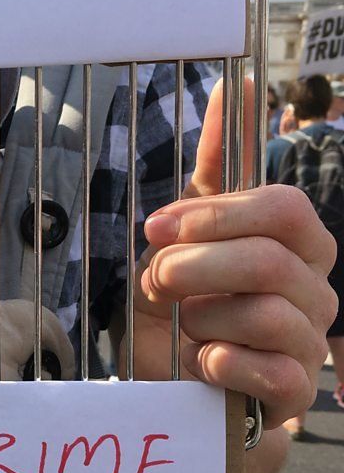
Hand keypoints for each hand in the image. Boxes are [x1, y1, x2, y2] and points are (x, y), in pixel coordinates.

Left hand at [135, 78, 336, 427]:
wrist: (164, 379)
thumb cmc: (179, 304)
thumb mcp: (183, 233)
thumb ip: (213, 168)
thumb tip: (237, 80)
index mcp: (294, 243)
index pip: (281, 207)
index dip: (214, 215)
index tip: (156, 228)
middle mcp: (315, 288)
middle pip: (269, 257)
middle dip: (193, 266)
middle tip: (158, 280)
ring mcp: (310, 342)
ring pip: (266, 312)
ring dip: (200, 317)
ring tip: (185, 326)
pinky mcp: (294, 393)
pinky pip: (272, 371)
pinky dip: (220, 362)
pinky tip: (202, 363)